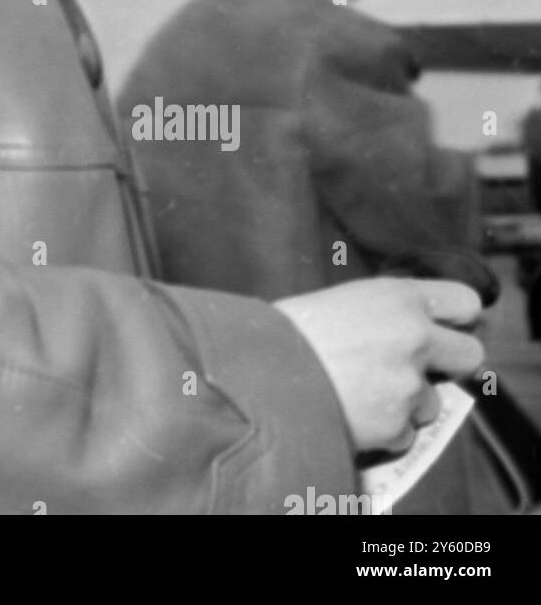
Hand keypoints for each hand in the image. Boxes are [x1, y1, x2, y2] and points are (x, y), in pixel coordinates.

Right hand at [275, 278, 482, 455]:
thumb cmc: (286, 330)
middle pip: (470, 354)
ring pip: (433, 401)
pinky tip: (351, 416)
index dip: (454, 318)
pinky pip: (405, 433)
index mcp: (398, 297)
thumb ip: (383, 315)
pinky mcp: (399, 426)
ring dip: (406, 402)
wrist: (258, 375)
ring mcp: (410, 385)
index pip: (465, 302)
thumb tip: (402, 334)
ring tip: (362, 396)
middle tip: (416, 368)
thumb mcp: (339, 303)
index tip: (439, 327)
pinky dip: (384, 430)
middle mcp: (415, 338)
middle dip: (448, 364)